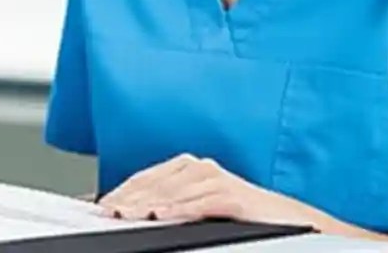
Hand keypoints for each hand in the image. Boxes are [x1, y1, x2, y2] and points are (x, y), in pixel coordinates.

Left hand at [98, 154, 311, 225]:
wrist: (286, 219)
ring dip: (147, 204)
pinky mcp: (233, 195)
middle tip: (107, 212)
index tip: (100, 206)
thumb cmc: (239, 215)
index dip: (121, 192)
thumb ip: (169, 205)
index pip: (145, 178)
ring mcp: (216, 179)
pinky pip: (201, 202)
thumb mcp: (197, 207)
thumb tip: (132, 213)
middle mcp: (199, 168)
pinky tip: (162, 215)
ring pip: (174, 191)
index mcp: (187, 167)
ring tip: (126, 215)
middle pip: (155, 183)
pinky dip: (180, 209)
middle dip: (128, 199)